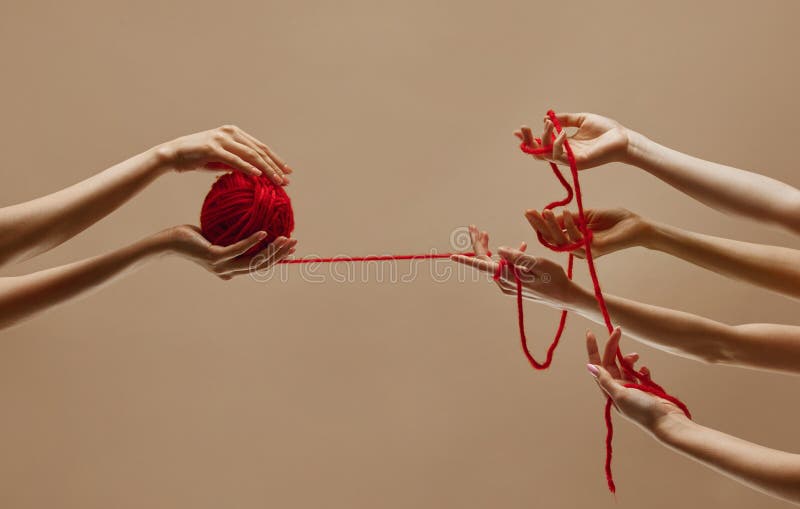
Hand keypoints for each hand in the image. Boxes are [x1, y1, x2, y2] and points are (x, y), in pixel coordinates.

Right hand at [155, 125, 291, 184]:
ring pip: (250, 155)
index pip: (260, 147)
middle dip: (275, 165)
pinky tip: (258, 176)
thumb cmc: (196, 158)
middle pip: (259, 150)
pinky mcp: (212, 148)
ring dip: (266, 168)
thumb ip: (238, 162)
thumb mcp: (221, 159)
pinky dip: (248, 167)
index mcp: (234, 132)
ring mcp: (221, 139)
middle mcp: (230, 133)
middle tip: (287, 179)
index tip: (287, 171)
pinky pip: (234, 159)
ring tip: (277, 180)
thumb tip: (254, 171)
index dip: (275, 159)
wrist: (172, 154)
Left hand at [162, 225, 296, 279]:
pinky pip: (238, 249)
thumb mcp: (215, 238)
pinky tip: (263, 232)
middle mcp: (228, 271)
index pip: (259, 265)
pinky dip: (252, 241)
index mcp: (230, 268)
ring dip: (271, 249)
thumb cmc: (191, 238)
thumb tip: (245, 224)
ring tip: (284, 238)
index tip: (291, 248)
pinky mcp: (215, 257)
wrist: (169, 243)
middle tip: (294, 242)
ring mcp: (222, 266)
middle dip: (280, 255)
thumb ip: (230, 238)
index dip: (277, 258)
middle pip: (261, 265)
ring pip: (253, 260)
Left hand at [451, 226, 583, 309]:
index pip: (483, 266)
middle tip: (476, 229)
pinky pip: (504, 268)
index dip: (467, 260)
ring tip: (486, 234)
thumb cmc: (555, 278)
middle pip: (485, 262)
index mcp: (508, 277)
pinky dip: (507, 256)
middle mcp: (504, 283)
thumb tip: (499, 250)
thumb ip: (518, 256)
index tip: (453, 256)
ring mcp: (507, 285)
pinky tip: (519, 247)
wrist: (565, 297)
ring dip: (491, 249)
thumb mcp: (539, 263)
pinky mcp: (512, 285)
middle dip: (479, 244)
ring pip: (493, 263)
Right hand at [514, 112, 629, 169]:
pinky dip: (557, 144)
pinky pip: (559, 156)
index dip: (529, 138)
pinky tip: (562, 133)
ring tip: (549, 124)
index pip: (542, 143)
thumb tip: (548, 117)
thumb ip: (565, 119)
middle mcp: (564, 153)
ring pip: (546, 154)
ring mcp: (570, 160)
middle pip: (538, 152)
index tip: (519, 130)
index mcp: (564, 144)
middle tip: (523, 129)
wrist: (622, 139)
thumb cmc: (606, 130)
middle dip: (528, 141)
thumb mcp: (582, 119)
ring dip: (543, 138)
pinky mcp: (576, 163)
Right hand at [524, 208, 649, 257]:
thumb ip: (569, 217)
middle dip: (539, 225)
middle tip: (529, 212)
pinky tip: (566, 212)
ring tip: (545, 211)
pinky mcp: (592, 250)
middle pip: (551, 239)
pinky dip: (569, 225)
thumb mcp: (587, 214)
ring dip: (551, 225)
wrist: (636, 226)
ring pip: (560, 241)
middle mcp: (576, 247)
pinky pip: (576, 239)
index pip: (551, 233)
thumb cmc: (614, 219)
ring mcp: (584, 250)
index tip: (530, 211)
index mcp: (573, 239)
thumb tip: (550, 215)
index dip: (540, 223)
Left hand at [586, 328, 686, 434]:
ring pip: (625, 366)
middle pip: (611, 363)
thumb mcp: (621, 394)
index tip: (591, 333)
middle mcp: (618, 389)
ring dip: (628, 358)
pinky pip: (639, 374)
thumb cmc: (643, 410)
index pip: (597, 366)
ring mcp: (632, 388)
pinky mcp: (646, 388)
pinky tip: (645, 370)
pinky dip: (641, 369)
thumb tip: (589, 367)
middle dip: (613, 346)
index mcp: (609, 391)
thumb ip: (606, 380)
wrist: (668, 421)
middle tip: (617, 330)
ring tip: (636, 356)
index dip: (593, 350)